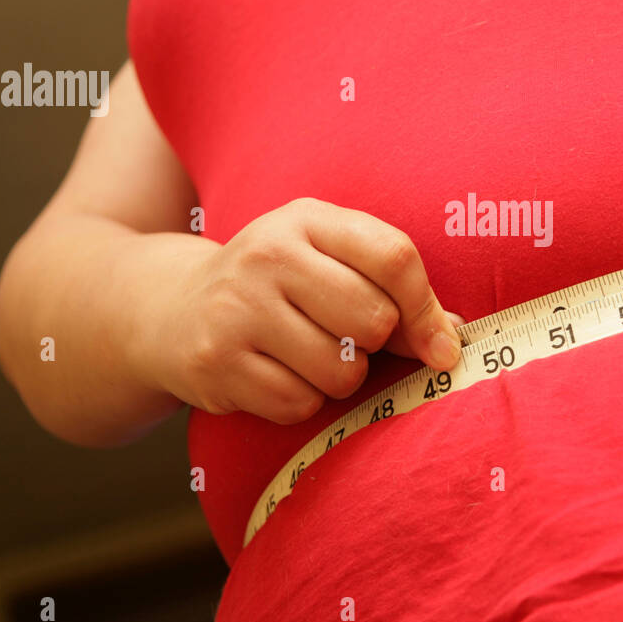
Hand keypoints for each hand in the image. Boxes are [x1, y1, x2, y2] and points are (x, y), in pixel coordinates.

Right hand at [134, 197, 463, 423]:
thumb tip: (453, 341)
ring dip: (338, 378)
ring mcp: (237, 307)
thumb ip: (392, 291)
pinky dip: (300, 401)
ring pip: (341, 371)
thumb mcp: (328, 263)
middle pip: (373, 320)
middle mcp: (268, 253)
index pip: (394, 258)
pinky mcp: (216, 361)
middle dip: (374, 345)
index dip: (427, 310)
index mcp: (307, 218)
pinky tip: (275, 374)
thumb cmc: (277, 288)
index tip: (442, 347)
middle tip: (344, 339)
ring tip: (305, 355)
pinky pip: (299, 403)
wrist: (169, 310)